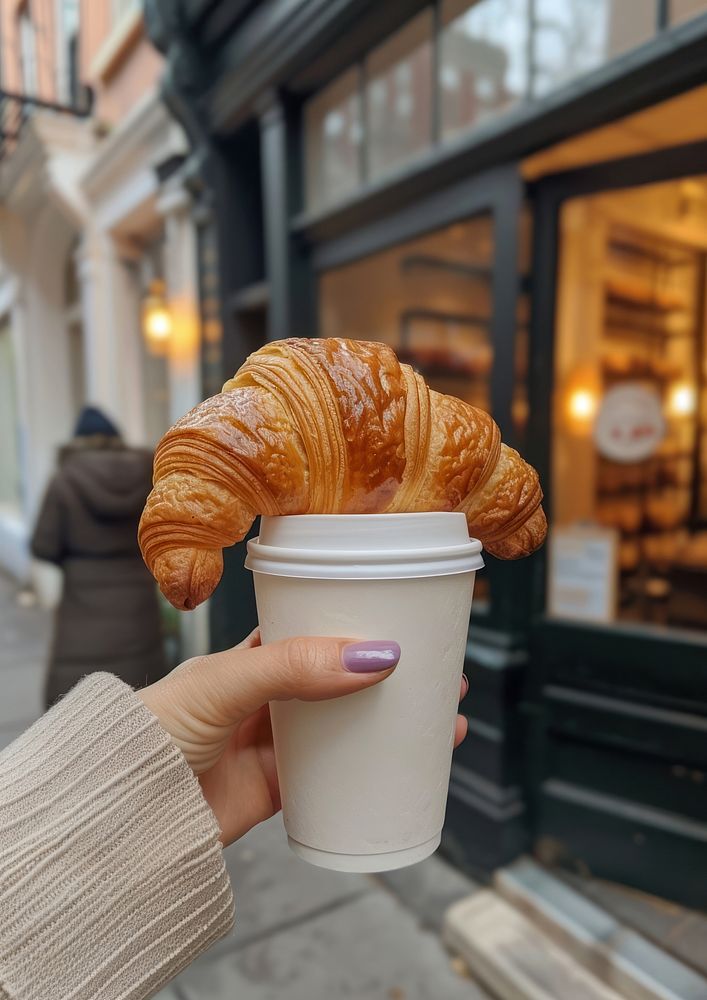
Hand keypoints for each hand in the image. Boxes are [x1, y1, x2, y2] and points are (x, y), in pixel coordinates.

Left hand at [139, 631, 468, 845]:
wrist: (121, 813)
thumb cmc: (156, 729)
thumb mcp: (224, 682)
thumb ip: (293, 667)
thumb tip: (376, 656)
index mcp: (250, 657)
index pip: (313, 627)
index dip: (358, 623)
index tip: (404, 618)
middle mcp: (266, 696)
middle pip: (340, 678)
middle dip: (388, 673)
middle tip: (439, 668)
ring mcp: (273, 742)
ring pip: (345, 726)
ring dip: (392, 720)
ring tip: (442, 716)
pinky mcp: (276, 789)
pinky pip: (335, 777)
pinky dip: (371, 772)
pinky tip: (407, 767)